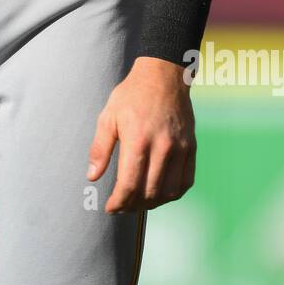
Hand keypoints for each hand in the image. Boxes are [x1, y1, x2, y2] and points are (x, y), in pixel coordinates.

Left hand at [87, 57, 196, 212]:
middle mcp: (162, 147)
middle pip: (149, 192)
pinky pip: (185, 182)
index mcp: (138, 140)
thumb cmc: (131, 96)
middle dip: (132, 206)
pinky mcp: (191, 148)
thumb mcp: (108, 117)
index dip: (119, 202)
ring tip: (138, 202)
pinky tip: (159, 193)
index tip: (110, 208)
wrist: (163, 77)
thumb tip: (92, 177)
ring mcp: (180, 149)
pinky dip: (172, 194)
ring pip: (169, 192)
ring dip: (152, 203)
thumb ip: (100, 149)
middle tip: (121, 206)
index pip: (130, 184)